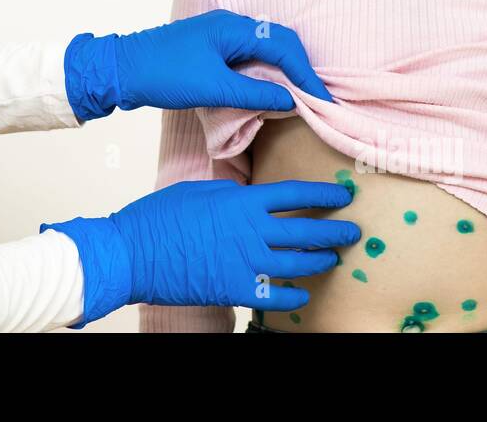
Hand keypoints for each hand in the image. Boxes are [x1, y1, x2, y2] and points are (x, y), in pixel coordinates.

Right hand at [40, 178, 359, 327]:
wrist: (133, 253)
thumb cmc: (158, 217)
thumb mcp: (198, 191)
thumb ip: (231, 192)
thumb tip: (250, 196)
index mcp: (242, 200)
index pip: (294, 193)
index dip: (323, 193)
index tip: (342, 194)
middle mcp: (251, 231)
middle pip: (306, 229)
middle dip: (335, 230)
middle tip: (353, 231)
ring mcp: (245, 262)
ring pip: (298, 263)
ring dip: (320, 261)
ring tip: (333, 260)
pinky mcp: (235, 289)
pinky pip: (276, 294)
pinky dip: (293, 295)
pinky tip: (303, 294)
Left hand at [64, 9, 334, 121]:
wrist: (122, 69)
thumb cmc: (164, 75)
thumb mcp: (213, 89)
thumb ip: (254, 94)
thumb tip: (290, 100)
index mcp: (235, 29)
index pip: (285, 48)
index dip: (307, 75)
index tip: (322, 100)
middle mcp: (231, 25)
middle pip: (280, 43)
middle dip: (300, 69)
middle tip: (315, 98)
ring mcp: (220, 34)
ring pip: (264, 49)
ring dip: (282, 70)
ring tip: (297, 96)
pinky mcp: (211, 47)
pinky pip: (248, 55)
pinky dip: (264, 72)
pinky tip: (267, 90)